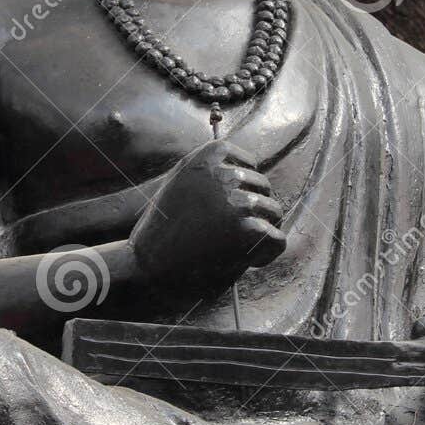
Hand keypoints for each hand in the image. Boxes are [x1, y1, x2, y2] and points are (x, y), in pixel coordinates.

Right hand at [129, 140, 285, 291]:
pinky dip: (265, 255)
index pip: (250, 163)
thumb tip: (247, 170)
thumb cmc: (162, 232)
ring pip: (274, 212)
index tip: (226, 210)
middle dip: (253, 211)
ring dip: (260, 232)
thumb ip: (210, 173)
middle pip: (264, 187)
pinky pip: (277, 240)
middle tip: (226, 235)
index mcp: (206, 156)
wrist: (146, 268)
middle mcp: (223, 173)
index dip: (244, 188)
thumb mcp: (181, 184)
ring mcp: (237, 201)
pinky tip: (244, 262)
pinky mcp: (248, 230)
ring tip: (232, 247)